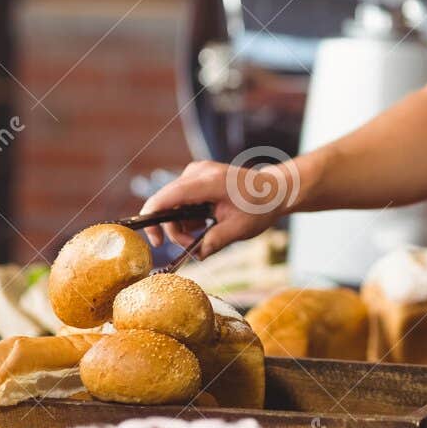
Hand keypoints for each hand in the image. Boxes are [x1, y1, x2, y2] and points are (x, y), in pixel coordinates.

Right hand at [136, 157, 300, 257]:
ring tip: (202, 235)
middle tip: (192, 246)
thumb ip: (214, 241)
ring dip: (181, 223)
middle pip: (166, 203)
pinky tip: (204, 223)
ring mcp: (196, 173)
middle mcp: (197, 172)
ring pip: (172, 202)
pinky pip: (181, 199)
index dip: (152, 220)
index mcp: (208, 182)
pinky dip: (187, 215)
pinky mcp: (197, 178)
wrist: (274, 190)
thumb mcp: (239, 229)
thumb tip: (196, 255)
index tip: (156, 242)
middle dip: (174, 228)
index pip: (166, 198)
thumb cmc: (260, 205)